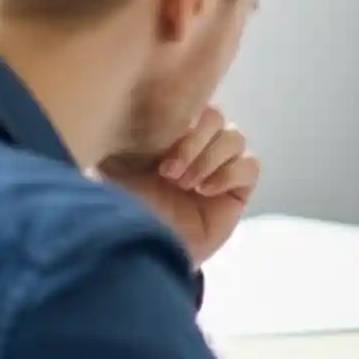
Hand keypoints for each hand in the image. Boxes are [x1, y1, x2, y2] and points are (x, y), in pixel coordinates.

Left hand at [99, 106, 260, 266]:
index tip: (151, 145)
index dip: (177, 116)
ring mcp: (218, 167)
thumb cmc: (119, 213)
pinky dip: (230, 173)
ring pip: (235, 137)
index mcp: (165, 133)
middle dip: (192, 141)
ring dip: (209, 157)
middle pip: (214, 116)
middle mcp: (195, 146)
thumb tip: (119, 98)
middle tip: (167, 172)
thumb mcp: (108, 167)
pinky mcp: (237, 191)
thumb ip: (117, 134)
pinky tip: (204, 191)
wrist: (140, 260)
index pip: (187, 101)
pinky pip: (250, 166)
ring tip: (185, 184)